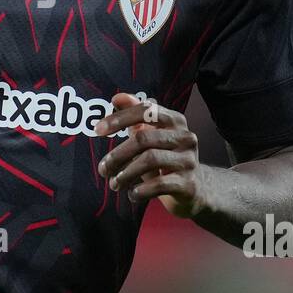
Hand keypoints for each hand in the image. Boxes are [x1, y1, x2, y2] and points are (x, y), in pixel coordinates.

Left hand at [94, 92, 203, 218]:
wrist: (195, 190)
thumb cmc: (166, 159)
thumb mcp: (152, 136)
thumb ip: (136, 116)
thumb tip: (117, 97)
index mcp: (175, 120)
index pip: (146, 110)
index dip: (120, 118)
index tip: (97, 130)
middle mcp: (185, 137)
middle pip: (143, 138)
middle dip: (117, 155)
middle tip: (103, 169)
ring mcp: (189, 161)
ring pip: (150, 160)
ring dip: (125, 174)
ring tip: (114, 184)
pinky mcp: (189, 184)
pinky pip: (159, 184)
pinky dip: (140, 190)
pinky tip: (132, 194)